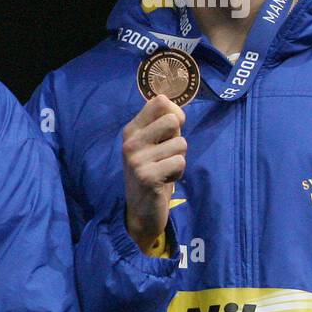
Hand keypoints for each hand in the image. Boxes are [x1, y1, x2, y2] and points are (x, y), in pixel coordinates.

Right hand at [121, 95, 186, 253]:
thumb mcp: (152, 144)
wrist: (141, 209)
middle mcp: (130, 142)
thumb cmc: (152, 171)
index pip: (158, 102)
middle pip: (173, 120)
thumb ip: (163, 125)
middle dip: (178, 138)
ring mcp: (137, 159)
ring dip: (179, 158)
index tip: (169, 131)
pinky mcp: (147, 176)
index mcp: (131, 130)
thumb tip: (176, 109)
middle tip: (166, 154)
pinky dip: (178, 172)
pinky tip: (165, 179)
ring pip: (181, 143)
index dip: (174, 113)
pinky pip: (180, 162)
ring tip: (164, 169)